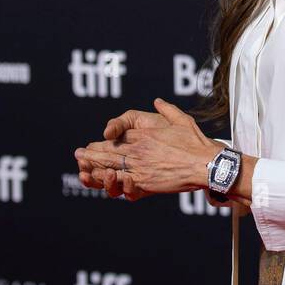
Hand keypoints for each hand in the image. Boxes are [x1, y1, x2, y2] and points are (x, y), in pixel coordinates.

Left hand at [76, 98, 221, 200]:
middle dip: (92, 152)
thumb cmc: (196, 143)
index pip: (118, 137)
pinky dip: (108, 181)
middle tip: (78, 153)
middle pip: (109, 151)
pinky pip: (121, 182)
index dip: (105, 140)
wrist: (205, 164)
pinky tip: (99, 180)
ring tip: (82, 166)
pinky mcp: (144, 182)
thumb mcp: (182, 120)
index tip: (97, 142)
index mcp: (145, 135)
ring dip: (94, 166)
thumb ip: (167, 109)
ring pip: (110, 166)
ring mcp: (139, 166)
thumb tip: (157, 101)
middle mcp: (138, 150)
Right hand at [76, 107, 166, 198]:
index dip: (88, 157)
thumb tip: (106, 132)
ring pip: (112, 185)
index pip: (99, 156)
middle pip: (100, 173)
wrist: (195, 147)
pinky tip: (127, 178)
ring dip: (103, 182)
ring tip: (104, 173)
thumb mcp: (142, 120)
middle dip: (89, 172)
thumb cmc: (167, 128)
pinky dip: (125, 187)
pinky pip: (131, 192)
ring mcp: (136, 178)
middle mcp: (126, 167)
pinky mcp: (147, 187)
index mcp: (122, 150)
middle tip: (82, 168)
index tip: (80, 153)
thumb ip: (121, 122)